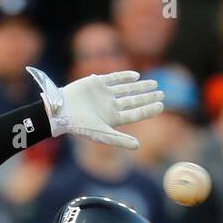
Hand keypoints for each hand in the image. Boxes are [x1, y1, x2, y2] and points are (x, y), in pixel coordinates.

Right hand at [27, 68, 162, 150]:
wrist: (60, 111)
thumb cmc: (80, 126)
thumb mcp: (101, 134)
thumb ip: (120, 140)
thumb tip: (138, 146)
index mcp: (112, 118)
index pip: (134, 114)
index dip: (148, 110)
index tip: (161, 105)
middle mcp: (109, 106)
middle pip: (133, 101)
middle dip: (147, 97)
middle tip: (162, 94)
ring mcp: (103, 94)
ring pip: (126, 89)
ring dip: (140, 86)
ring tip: (154, 83)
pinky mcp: (96, 83)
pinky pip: (113, 78)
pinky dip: (124, 76)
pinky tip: (136, 76)